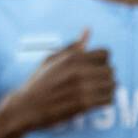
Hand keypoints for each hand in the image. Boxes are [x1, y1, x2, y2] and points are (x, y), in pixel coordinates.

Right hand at [0, 29, 114, 135]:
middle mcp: (78, 71)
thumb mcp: (51, 60)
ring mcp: (81, 88)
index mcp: (71, 58)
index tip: (93, 69)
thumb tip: (88, 30)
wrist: (25, 108)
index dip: (101, 61)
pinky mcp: (83, 104)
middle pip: (111, 70)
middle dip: (106, 76)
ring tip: (98, 92)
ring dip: (108, 89)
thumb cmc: (38, 83)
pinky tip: (96, 101)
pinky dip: (106, 101)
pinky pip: (108, 99)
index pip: (106, 53)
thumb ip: (72, 47)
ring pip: (112, 85)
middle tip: (96, 83)